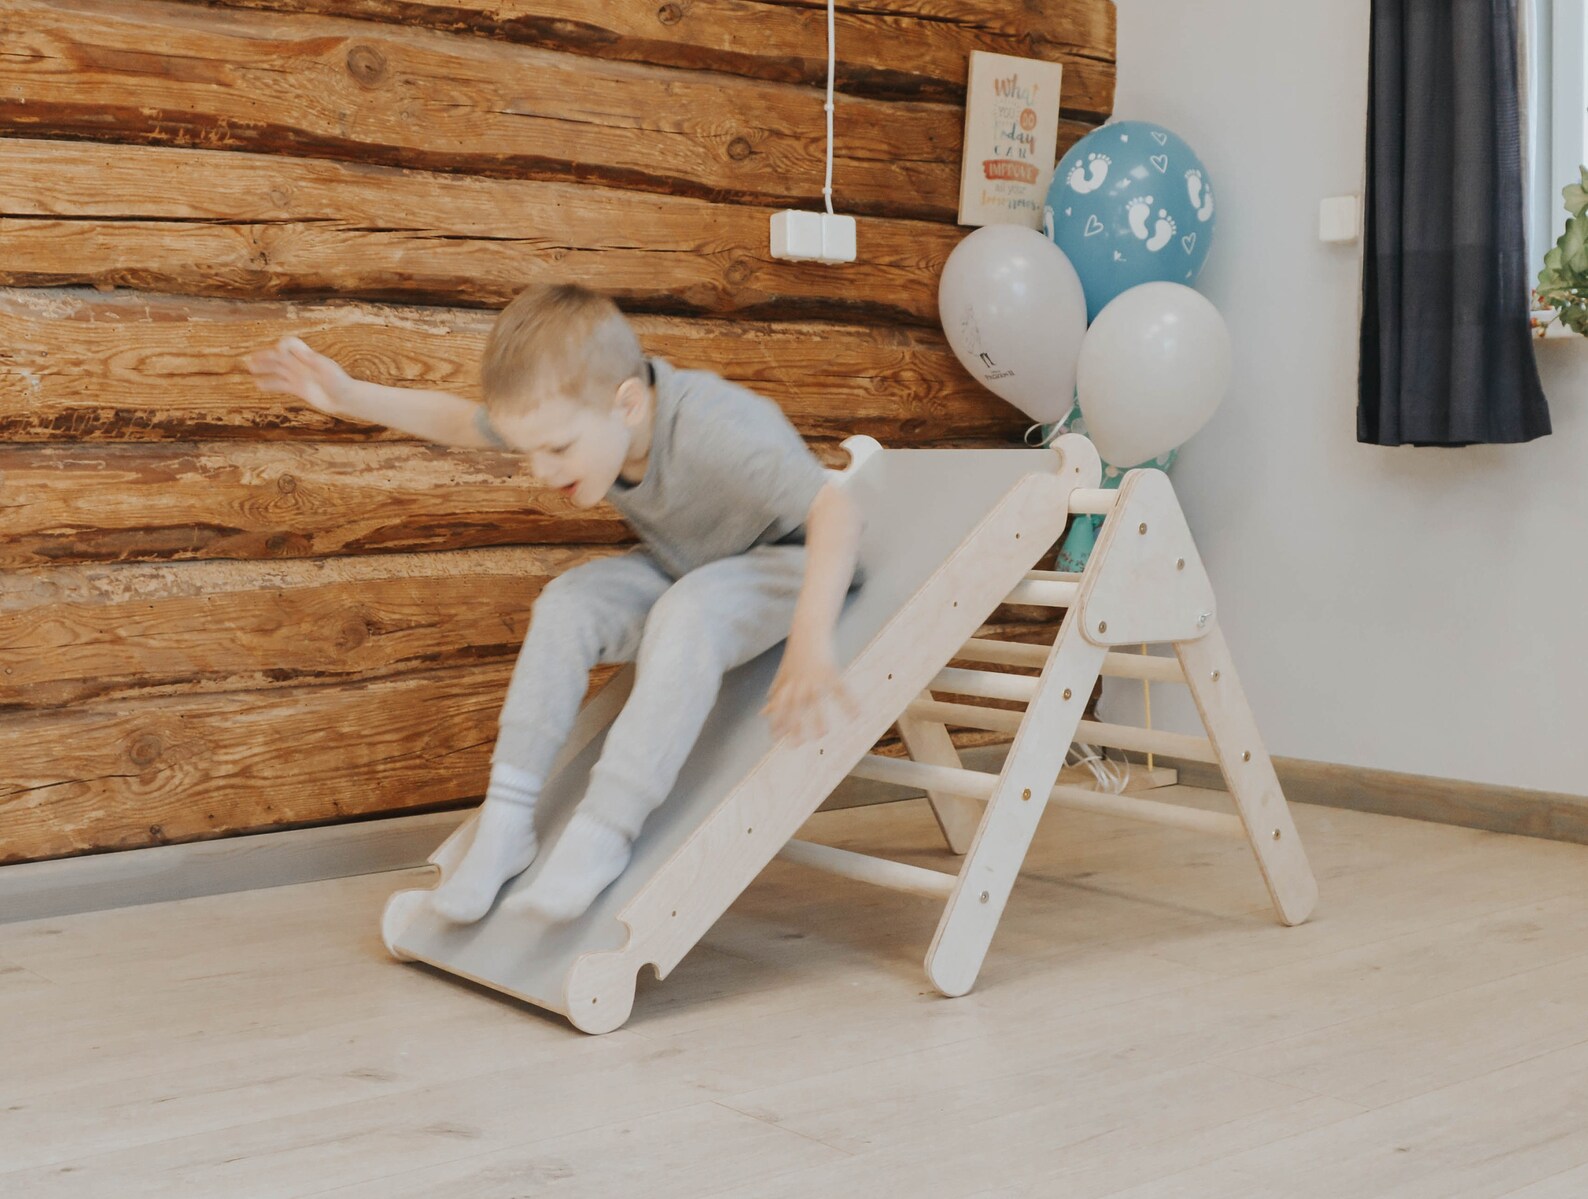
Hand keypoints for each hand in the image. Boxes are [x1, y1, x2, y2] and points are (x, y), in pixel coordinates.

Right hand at [245, 337, 359, 419]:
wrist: (346, 399)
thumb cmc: (340, 383)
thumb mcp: (327, 369)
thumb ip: (313, 360)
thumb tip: (299, 351)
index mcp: (308, 356)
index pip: (290, 344)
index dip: (282, 345)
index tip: (278, 351)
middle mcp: (301, 364)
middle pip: (279, 356)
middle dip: (266, 356)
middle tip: (251, 358)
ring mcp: (299, 376)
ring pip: (277, 369)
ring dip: (264, 367)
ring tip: (250, 367)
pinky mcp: (298, 389)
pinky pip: (280, 384)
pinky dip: (269, 383)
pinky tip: (258, 384)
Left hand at [762, 637, 858, 744]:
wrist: (809, 628)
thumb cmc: (796, 652)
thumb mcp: (784, 671)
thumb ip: (776, 691)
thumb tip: (764, 709)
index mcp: (788, 683)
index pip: (780, 705)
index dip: (777, 720)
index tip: (775, 738)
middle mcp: (799, 682)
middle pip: (795, 706)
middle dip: (794, 725)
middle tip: (796, 745)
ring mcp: (814, 677)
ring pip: (815, 700)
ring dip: (818, 718)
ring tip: (823, 735)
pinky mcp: (830, 671)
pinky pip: (840, 689)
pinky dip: (848, 702)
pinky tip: (857, 715)